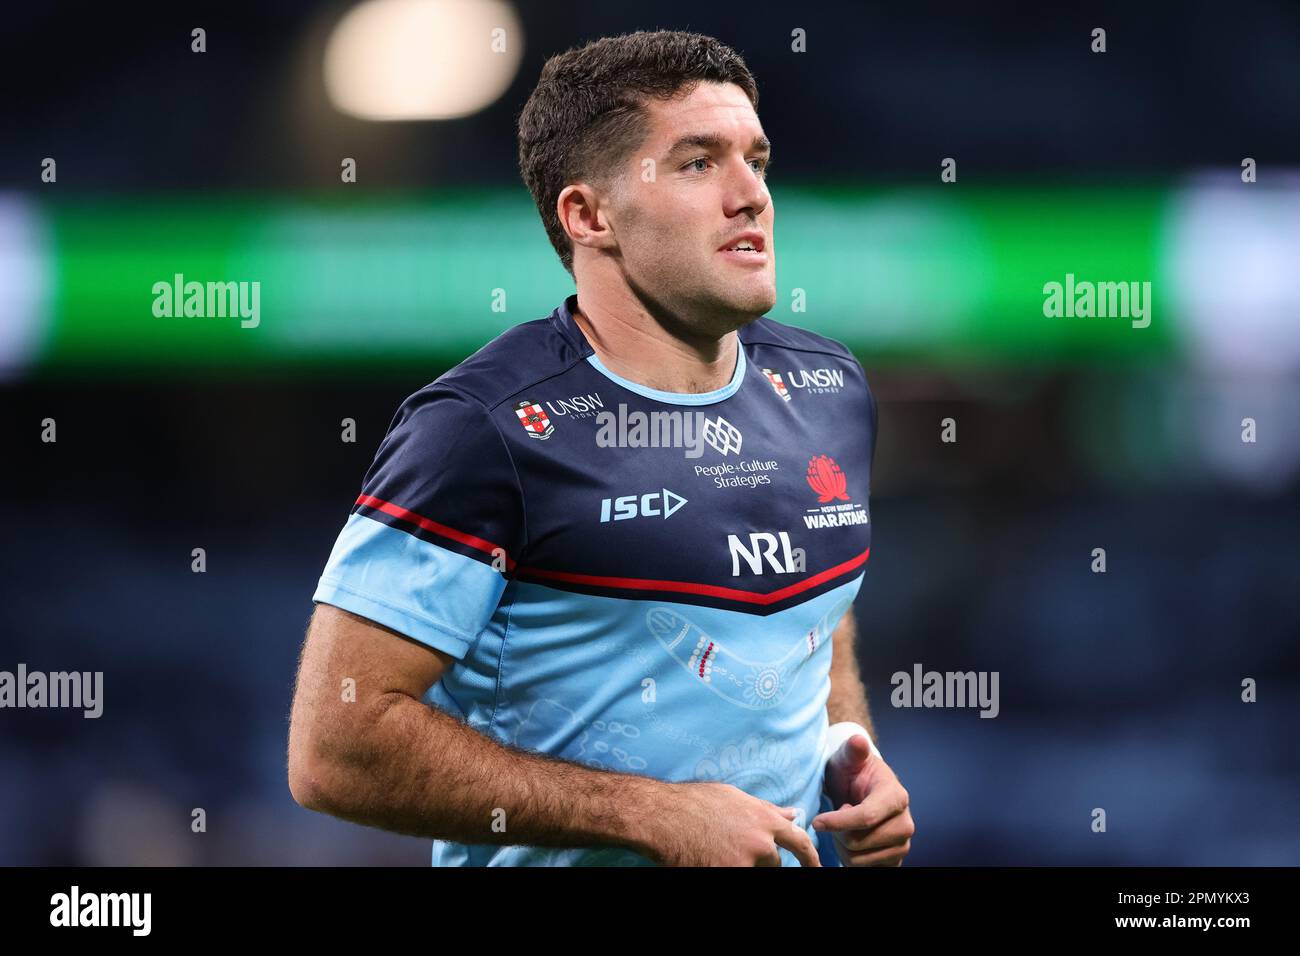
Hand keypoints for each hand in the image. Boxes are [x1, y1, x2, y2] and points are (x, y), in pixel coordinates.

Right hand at [641, 782, 822, 866]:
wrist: (664, 817)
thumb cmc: (695, 802)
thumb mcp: (734, 797)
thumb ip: (766, 809)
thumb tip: (793, 814)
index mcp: (764, 819)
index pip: (799, 841)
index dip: (810, 857)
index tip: (815, 866)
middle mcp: (761, 842)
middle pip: (772, 862)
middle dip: (757, 858)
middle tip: (729, 846)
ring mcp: (745, 862)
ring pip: (753, 871)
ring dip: (739, 863)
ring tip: (715, 849)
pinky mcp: (729, 873)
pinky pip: (736, 874)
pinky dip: (723, 867)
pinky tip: (707, 858)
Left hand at [812, 733, 913, 865]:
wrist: (863, 791)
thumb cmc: (853, 773)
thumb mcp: (849, 758)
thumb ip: (853, 750)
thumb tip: (858, 740)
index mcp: (896, 797)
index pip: (866, 817)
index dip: (838, 822)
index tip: (817, 821)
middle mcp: (905, 824)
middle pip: (859, 842)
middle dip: (838, 832)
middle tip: (836, 816)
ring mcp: (902, 845)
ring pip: (859, 859)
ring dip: (842, 846)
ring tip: (843, 827)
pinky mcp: (895, 860)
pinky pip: (865, 868)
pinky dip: (851, 858)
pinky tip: (850, 839)